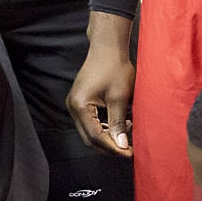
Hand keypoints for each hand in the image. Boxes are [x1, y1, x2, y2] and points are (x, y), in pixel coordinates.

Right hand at [69, 12, 136, 155]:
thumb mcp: (119, 97)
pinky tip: (119, 122)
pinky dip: (104, 127)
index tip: (128, 153)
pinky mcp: (80, 102)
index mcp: (80, 106)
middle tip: (128, 148)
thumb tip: (121, 146)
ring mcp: (74, 105)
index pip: (95, 136)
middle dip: (109, 145)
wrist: (107, 48)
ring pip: (90, 132)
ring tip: (126, 130)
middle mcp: (73, 107)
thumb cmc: (114, 67)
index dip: (112, 147)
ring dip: (107, 136)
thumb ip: (118, 123)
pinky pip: (90, 123)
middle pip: (89, 138)